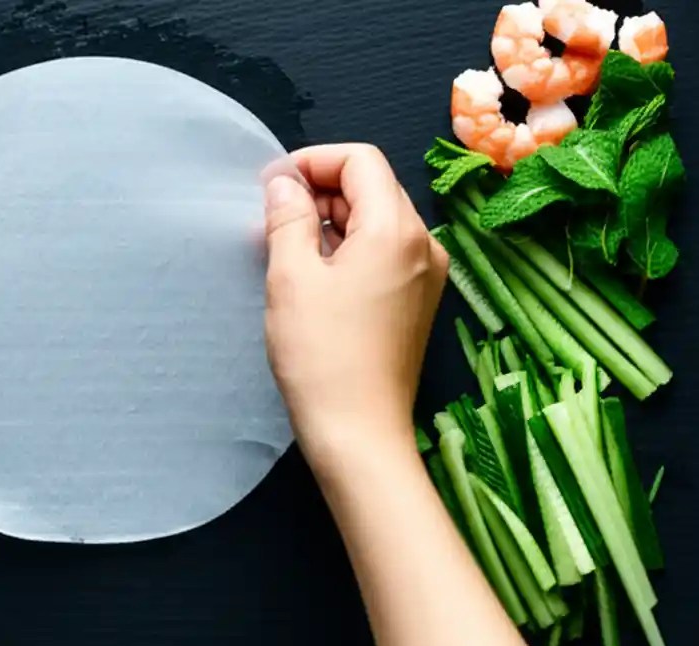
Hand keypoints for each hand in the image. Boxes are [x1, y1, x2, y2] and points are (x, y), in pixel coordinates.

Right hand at [263, 144, 446, 454]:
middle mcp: (422, 244)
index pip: (360, 160)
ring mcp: (426, 275)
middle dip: (321, 190)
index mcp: (396, 229)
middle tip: (273, 217)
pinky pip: (385, 253)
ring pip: (378, 220)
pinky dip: (350, 249)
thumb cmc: (322, 356)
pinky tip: (316, 275)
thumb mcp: (292, 278)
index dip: (313, 161)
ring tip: (288, 248)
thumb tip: (284, 183)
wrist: (360, 433)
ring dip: (333, 221)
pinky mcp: (418, 302)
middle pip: (373, 187)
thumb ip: (288, 218)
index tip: (272, 186)